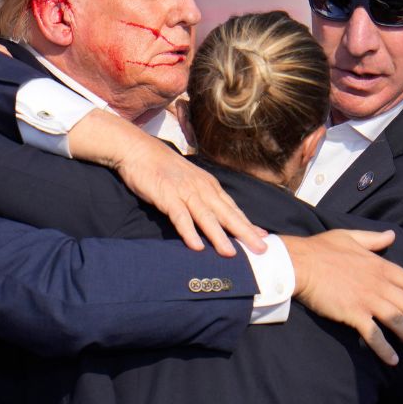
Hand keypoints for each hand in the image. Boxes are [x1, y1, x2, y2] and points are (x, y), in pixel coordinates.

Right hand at [67, 110, 265, 254]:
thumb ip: (201, 196)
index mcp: (209, 185)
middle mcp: (201, 189)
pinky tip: (196, 246)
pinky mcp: (166, 196)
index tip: (263, 238)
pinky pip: (180, 216)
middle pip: (227, 214)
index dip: (248, 224)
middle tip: (261, 249)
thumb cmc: (162, 167)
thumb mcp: (188, 180)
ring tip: (231, 253)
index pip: (232, 208)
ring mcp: (184, 192)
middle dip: (245, 233)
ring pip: (206, 217)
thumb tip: (214, 214)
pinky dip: (188, 231)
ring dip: (219, 236)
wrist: (138, 150)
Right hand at [283, 229, 402, 365]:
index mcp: (379, 266)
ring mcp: (368, 300)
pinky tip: (393, 360)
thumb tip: (391, 235)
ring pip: (398, 321)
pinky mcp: (354, 314)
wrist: (300, 263)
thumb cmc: (320, 249)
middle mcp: (379, 284)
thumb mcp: (349, 236)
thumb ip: (373, 239)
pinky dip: (386, 349)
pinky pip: (375, 335)